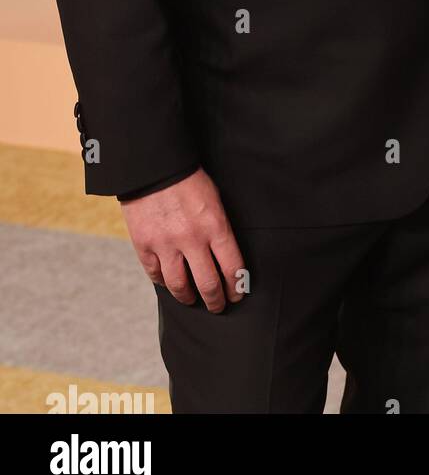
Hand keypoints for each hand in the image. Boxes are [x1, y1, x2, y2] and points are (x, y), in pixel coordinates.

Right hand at [120, 167, 246, 311]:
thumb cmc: (190, 181)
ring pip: (179, 286)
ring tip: (193, 300)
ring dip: (188, 298)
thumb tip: (225, 257)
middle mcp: (192, 240)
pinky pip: (155, 275)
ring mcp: (166, 245)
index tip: (237, 294)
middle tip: (218, 306)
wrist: (154, 168)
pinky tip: (170, 283)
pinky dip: (164, 282)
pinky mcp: (144, 246)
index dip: (236, 287)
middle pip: (208, 284)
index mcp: (215, 226)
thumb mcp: (215, 200)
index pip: (232, 267)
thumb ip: (219, 229)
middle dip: (216, 301)